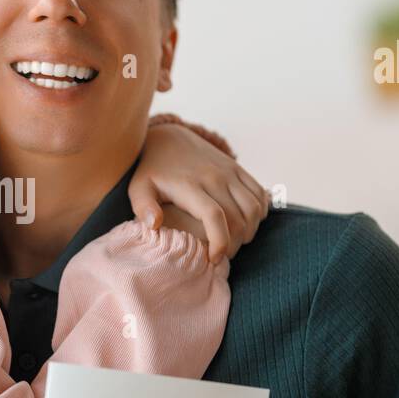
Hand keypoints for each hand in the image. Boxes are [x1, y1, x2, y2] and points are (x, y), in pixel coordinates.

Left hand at [129, 122, 270, 261]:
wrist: (167, 137)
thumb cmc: (150, 170)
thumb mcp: (138, 188)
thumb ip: (143, 207)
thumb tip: (155, 225)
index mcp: (190, 186)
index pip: (215, 217)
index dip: (220, 243)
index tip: (213, 260)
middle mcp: (214, 177)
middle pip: (238, 219)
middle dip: (234, 244)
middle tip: (222, 255)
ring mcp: (229, 171)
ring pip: (254, 208)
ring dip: (249, 230)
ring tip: (234, 242)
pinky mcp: (237, 167)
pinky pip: (260, 193)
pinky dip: (259, 212)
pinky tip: (245, 223)